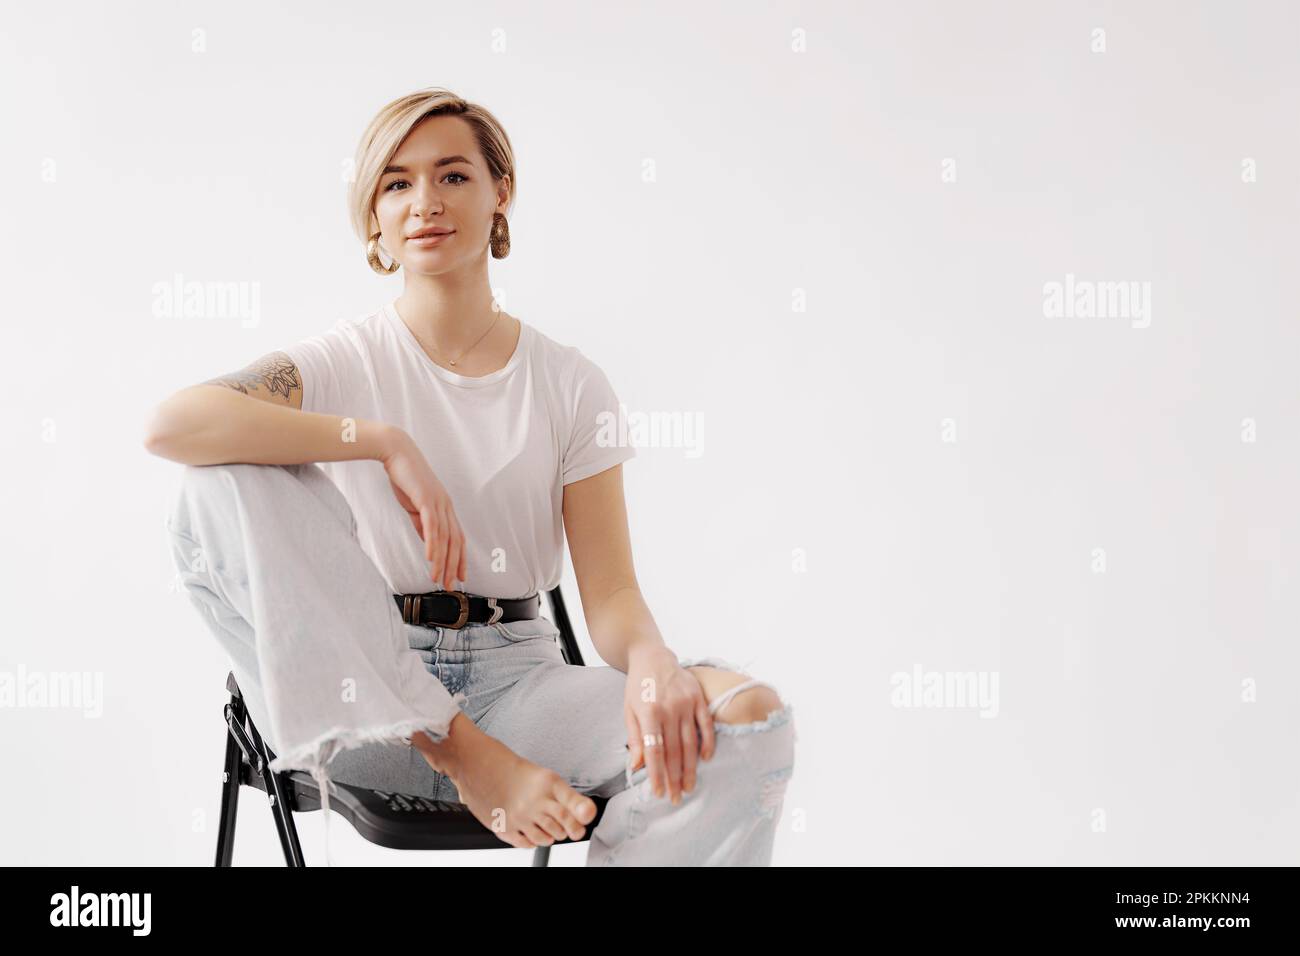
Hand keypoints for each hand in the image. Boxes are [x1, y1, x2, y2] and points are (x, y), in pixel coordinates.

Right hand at [380, 430, 466, 589]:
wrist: (396, 453)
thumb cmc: (405, 477)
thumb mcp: (415, 505)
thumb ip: (422, 523)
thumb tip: (427, 540)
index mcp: (445, 507)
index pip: (457, 538)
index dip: (460, 558)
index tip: (459, 576)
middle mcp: (446, 506)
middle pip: (455, 542)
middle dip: (453, 565)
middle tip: (449, 584)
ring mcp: (438, 502)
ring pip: (445, 537)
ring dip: (442, 560)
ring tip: (438, 578)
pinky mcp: (426, 499)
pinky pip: (432, 526)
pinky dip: (432, 544)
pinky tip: (430, 559)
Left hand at [623, 645, 715, 803]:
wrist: (652, 656)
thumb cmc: (638, 687)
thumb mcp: (629, 710)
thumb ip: (635, 738)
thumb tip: (637, 766)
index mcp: (649, 712)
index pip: (654, 751)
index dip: (657, 774)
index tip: (659, 792)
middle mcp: (669, 708)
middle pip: (674, 751)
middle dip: (675, 777)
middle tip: (676, 798)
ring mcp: (686, 703)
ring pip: (691, 742)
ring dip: (691, 767)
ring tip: (689, 787)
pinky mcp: (699, 698)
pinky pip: (706, 725)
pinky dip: (708, 743)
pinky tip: (706, 759)